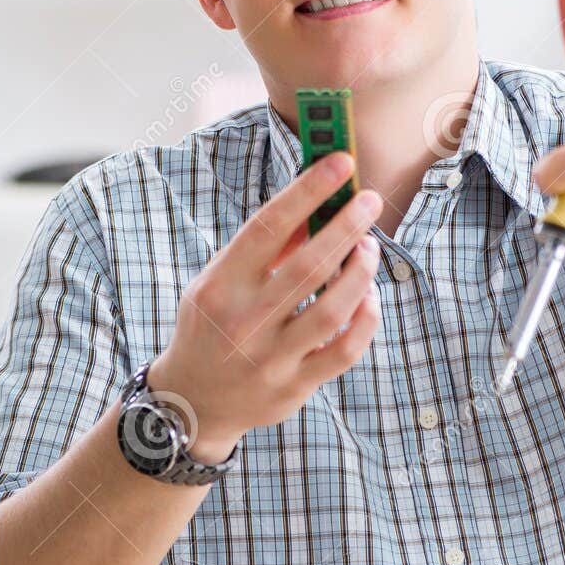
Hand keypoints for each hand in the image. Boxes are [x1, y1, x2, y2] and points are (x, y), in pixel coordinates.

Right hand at [146, 151, 381, 460]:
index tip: (341, 163)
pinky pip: (345, 350)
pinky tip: (369, 297)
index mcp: (220, 285)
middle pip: (310, 265)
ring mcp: (270, 358)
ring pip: (334, 309)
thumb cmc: (212, 326)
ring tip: (369, 247)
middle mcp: (244, 321)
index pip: (269, 227)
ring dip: (361, 271)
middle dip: (348, 225)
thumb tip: (315, 207)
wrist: (195, 401)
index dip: (309, 191)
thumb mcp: (219, 282)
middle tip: (370, 201)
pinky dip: (366, 318)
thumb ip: (264, 251)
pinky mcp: (293, 386)